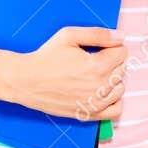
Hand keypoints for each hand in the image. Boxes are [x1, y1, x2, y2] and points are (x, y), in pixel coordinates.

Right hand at [7, 26, 127, 121]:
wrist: (25, 81)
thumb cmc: (46, 57)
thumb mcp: (69, 36)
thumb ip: (98, 34)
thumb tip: (121, 37)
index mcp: (98, 66)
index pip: (122, 53)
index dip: (112, 47)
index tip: (99, 49)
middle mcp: (100, 86)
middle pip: (122, 69)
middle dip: (112, 62)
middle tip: (93, 61)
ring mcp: (95, 102)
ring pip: (120, 88)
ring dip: (113, 80)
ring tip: (95, 75)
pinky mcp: (89, 114)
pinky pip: (115, 110)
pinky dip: (113, 101)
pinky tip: (102, 92)